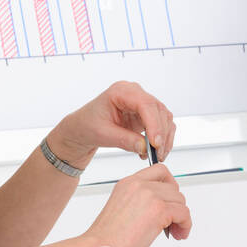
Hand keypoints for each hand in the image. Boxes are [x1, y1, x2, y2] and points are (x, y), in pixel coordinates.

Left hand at [53, 81, 176, 164]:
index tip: (155, 143)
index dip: (154, 124)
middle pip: (158, 110)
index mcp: (121, 91)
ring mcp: (142, 103)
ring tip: (155, 155)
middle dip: (160, 134)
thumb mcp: (102, 134)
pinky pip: (162, 124)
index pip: (145, 104)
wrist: (82, 129)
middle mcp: (134, 94)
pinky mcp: (146, 115)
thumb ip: (124, 140)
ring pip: (164, 118)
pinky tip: (154, 151)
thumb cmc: (87, 125)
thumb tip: (144, 147)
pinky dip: (162, 139)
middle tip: (156, 154)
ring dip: (164, 138)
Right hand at [82, 164, 191, 246]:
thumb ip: (140, 201)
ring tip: (175, 231)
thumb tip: (160, 209)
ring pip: (180, 200)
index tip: (170, 200)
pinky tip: (178, 234)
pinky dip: (185, 225)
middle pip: (173, 188)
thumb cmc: (106, 237)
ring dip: (181, 217)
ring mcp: (150, 195)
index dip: (170, 184)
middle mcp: (139, 185)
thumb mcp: (122, 208)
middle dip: (176, 205)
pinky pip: (184, 213)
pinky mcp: (159, 209)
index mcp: (128, 183)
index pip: (159, 171)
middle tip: (173, 223)